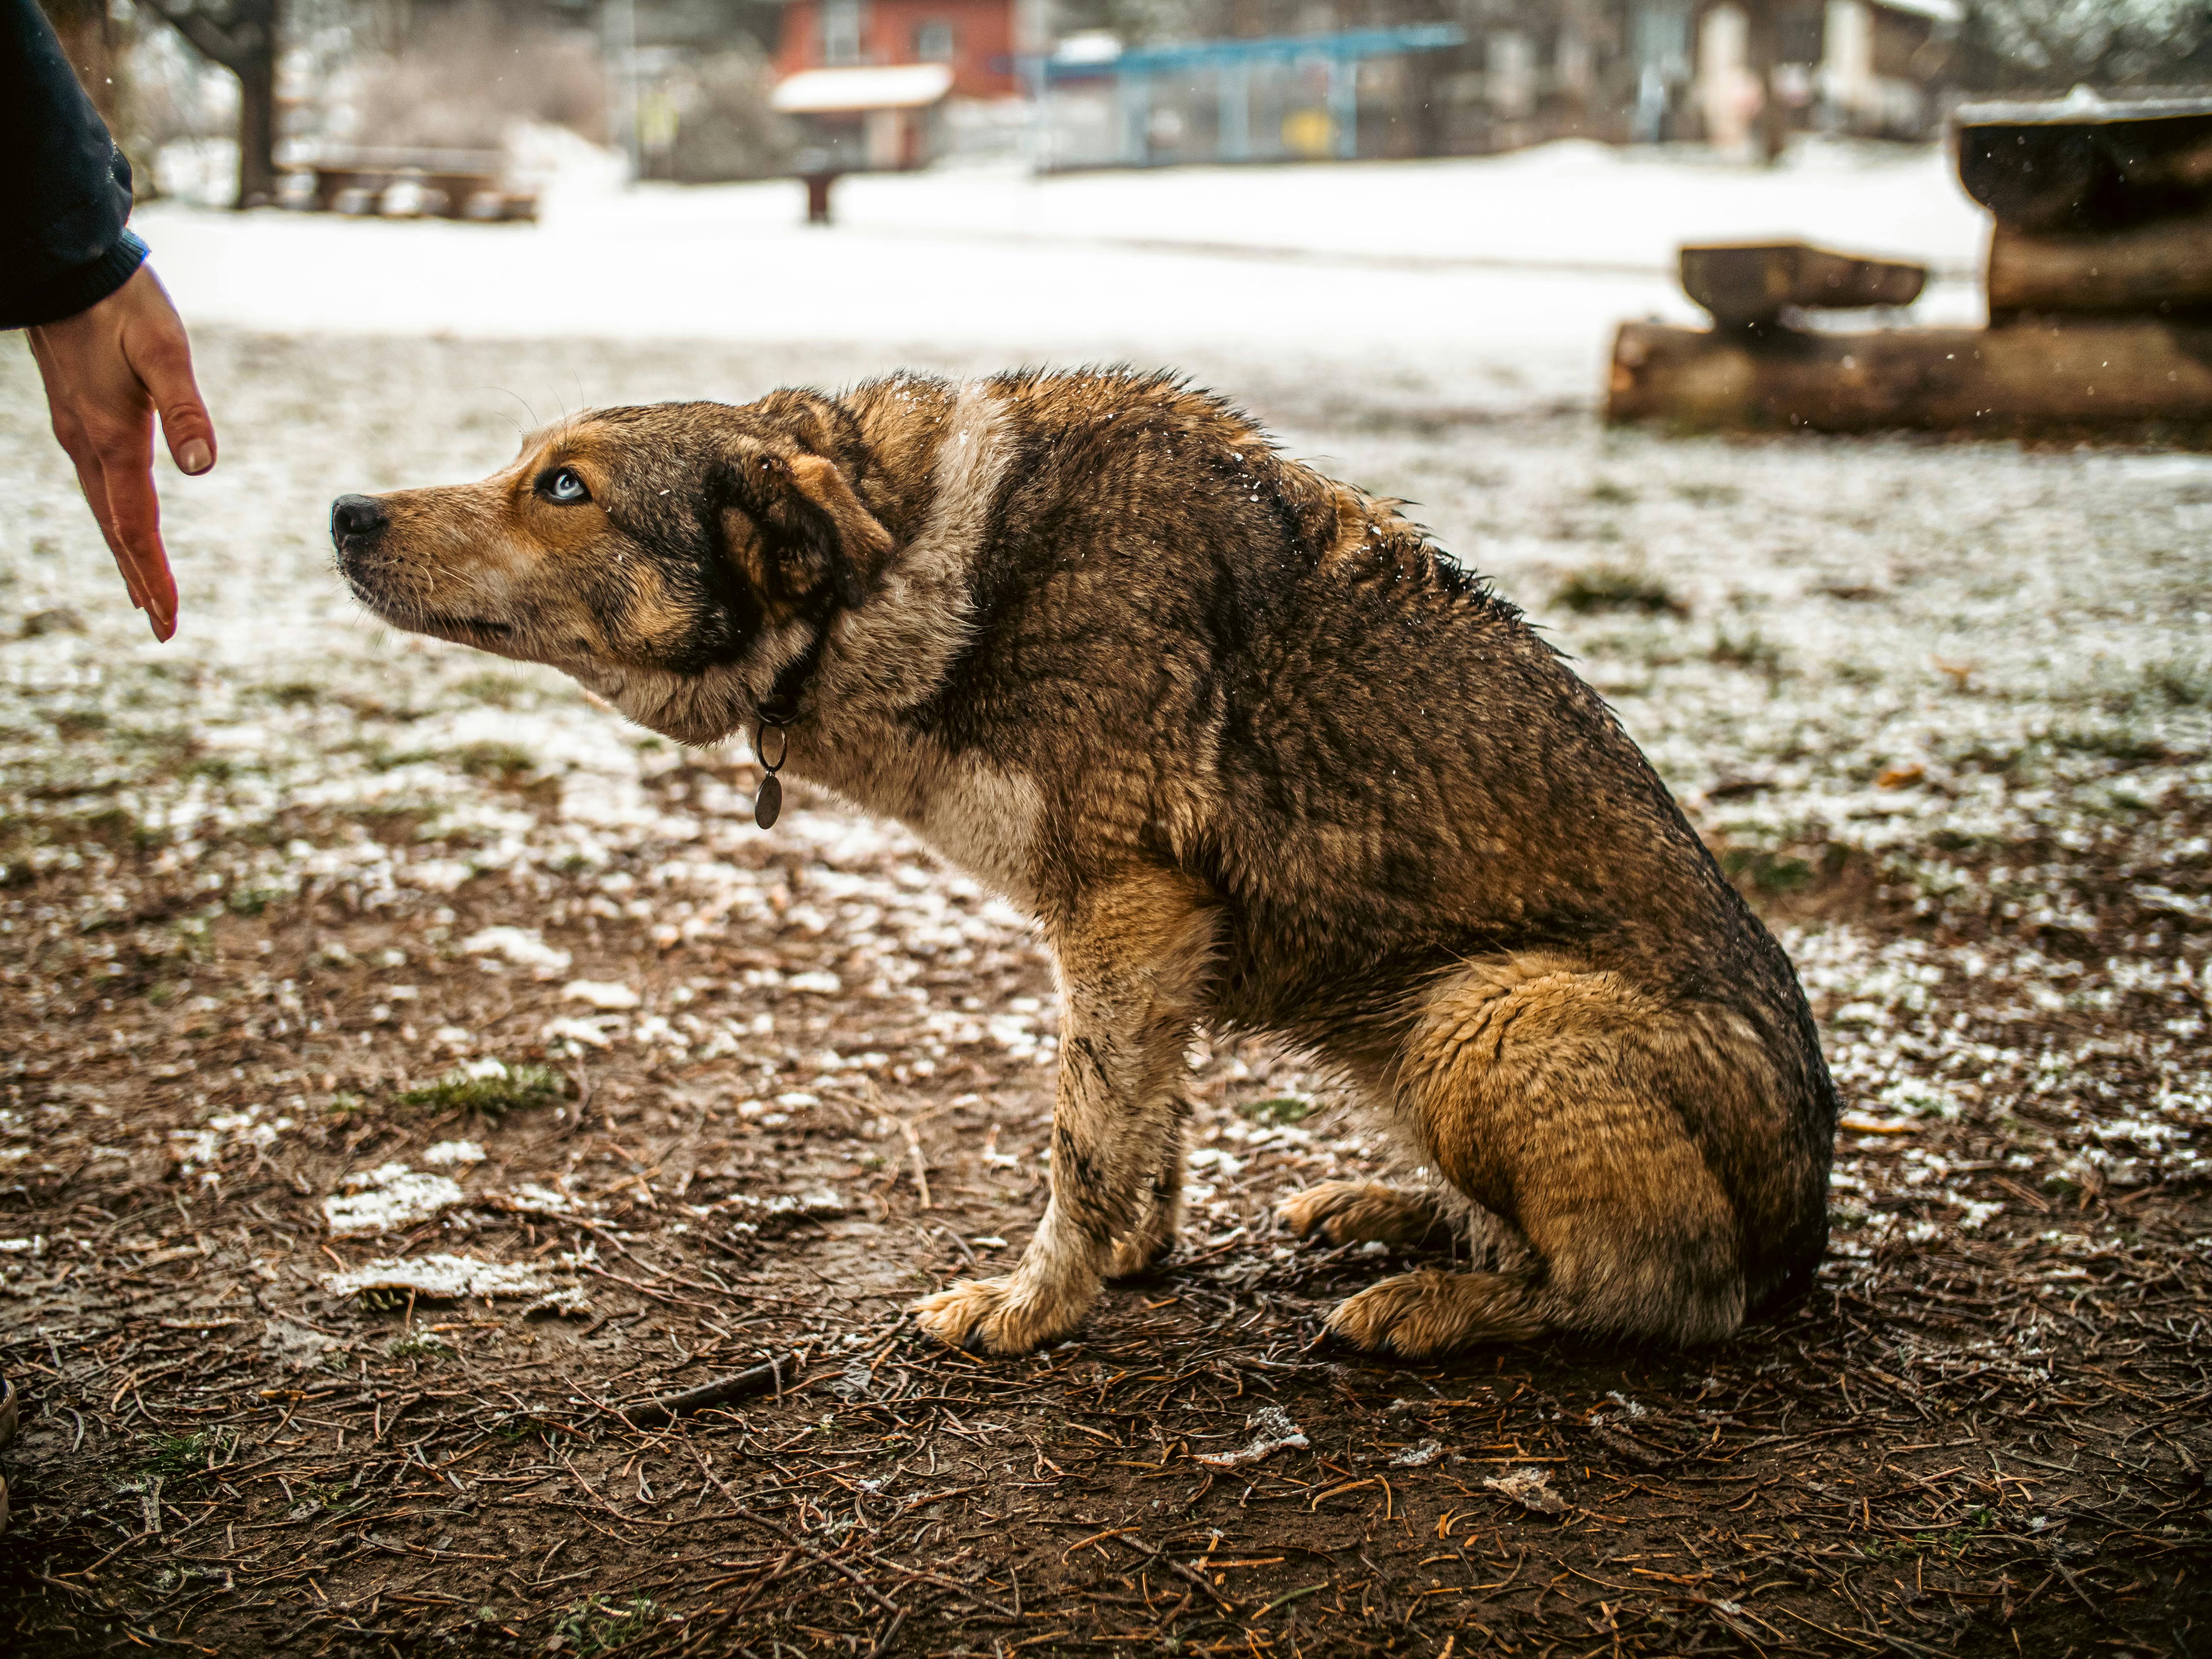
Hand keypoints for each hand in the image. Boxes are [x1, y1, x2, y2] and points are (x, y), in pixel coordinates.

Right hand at [25, 264, 215, 640]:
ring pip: (104, 510)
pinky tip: (124, 527)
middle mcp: (89, 445)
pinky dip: (115, 518)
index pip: (134, 525)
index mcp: (112, 438)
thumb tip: (202, 467)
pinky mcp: (79, 418)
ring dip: (127, 554)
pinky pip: (98, 486)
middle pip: (117, 529)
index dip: (152, 574)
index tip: (169, 618)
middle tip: (163, 627)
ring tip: (146, 596)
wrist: (67, 267)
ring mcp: (78, 433)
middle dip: (141, 579)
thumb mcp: (163, 349)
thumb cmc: (121, 304)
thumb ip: (184, 408)